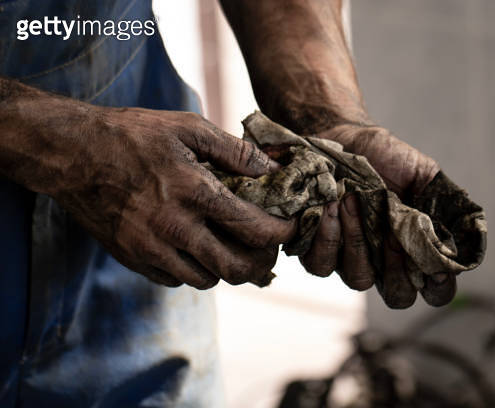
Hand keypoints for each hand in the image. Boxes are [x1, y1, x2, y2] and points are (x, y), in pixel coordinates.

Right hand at [48, 107, 295, 287]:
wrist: (73, 155)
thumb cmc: (133, 136)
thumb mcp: (188, 128)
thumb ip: (235, 151)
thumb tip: (273, 167)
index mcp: (195, 193)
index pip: (254, 228)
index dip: (282, 233)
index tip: (290, 227)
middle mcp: (175, 228)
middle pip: (236, 268)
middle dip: (261, 261)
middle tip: (267, 247)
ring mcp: (152, 249)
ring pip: (207, 279)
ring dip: (227, 267)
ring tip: (232, 246)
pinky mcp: (134, 259)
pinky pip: (176, 279)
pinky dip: (195, 269)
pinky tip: (197, 247)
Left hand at [300, 124, 452, 307]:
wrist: (344, 140)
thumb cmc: (387, 159)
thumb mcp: (424, 175)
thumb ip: (447, 204)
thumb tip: (473, 232)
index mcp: (414, 250)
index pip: (435, 290)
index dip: (439, 287)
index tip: (436, 268)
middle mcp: (384, 263)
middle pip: (398, 296)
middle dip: (396, 267)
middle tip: (390, 232)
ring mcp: (350, 260)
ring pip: (358, 279)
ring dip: (358, 242)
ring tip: (352, 203)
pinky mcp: (318, 251)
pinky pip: (321, 265)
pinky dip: (327, 237)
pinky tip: (330, 207)